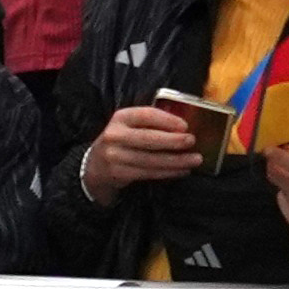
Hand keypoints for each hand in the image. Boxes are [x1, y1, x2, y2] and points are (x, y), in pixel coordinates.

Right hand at [80, 99, 213, 198]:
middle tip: (192, 141)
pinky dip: (168, 172)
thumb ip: (150, 124)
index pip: (146, 115)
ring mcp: (115, 156)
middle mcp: (115, 135)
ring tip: (194, 160)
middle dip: (173, 141)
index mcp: (121, 117)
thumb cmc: (121, 142)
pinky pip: (148, 173)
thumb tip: (184, 127)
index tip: (185, 125)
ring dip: (176, 161)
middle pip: (148, 138)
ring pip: (151, 159)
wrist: (94, 167)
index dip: (167, 120)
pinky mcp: (119, 174)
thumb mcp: (128, 126)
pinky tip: (182, 170)